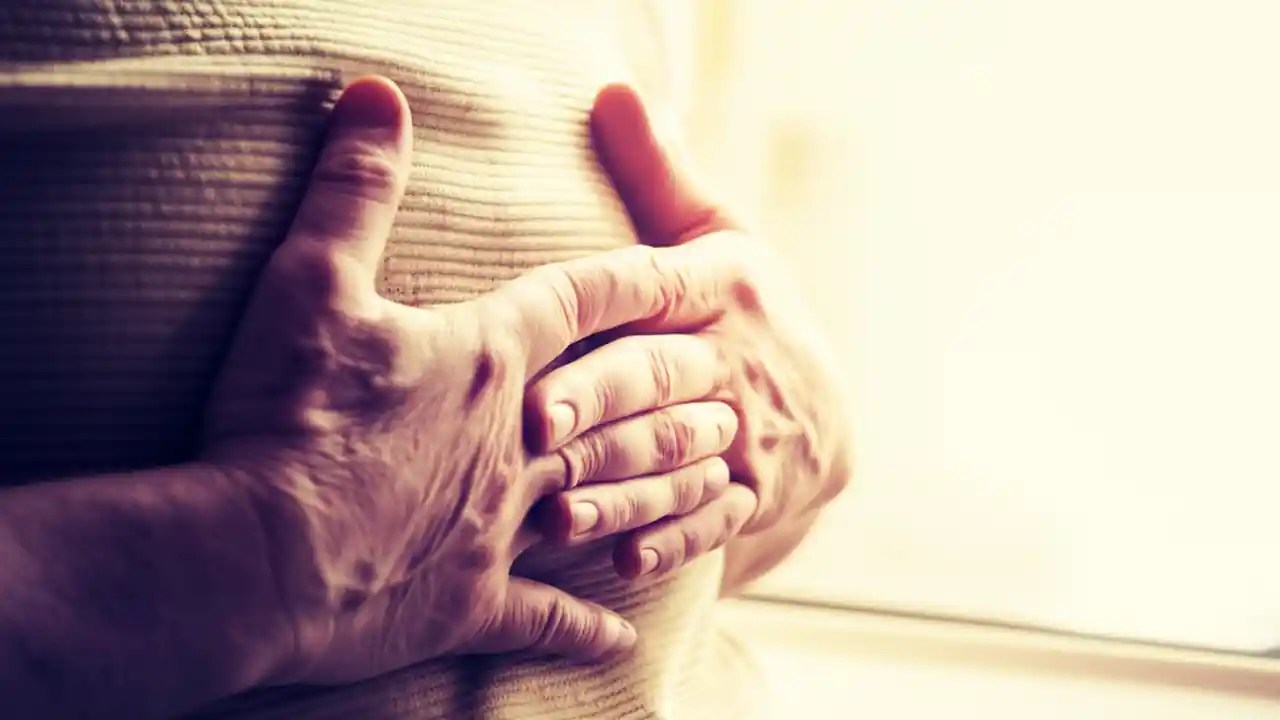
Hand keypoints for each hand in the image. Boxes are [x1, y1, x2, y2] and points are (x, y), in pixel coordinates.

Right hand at [201, 78, 744, 684]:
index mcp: (487, 362)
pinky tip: (623, 632)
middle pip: (622, 408)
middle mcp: (515, 444)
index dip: (640, 280)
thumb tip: (378, 99)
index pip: (584, 303)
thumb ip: (354, 191)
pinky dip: (584, 625)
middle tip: (732, 389)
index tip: (695, 273)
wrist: (258, 557)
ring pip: (609, 499)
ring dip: (667, 486)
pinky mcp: (470, 603)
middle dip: (681, 392)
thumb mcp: (310, 283)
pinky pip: (545, 617)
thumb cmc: (286, 416)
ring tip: (720, 476)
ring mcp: (501, 528)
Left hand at [526, 85, 853, 579]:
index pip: (658, 291)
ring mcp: (751, 434)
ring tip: (558, 508)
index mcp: (720, 290)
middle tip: (537, 425)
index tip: (541, 324)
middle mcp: (737, 361)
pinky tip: (623, 558)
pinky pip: (716, 519)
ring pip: (682, 460)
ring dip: (621, 484)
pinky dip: (673, 539)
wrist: (823, 404)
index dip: (605, 307)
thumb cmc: (744, 311)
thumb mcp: (717, 236)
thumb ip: (658, 173)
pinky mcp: (758, 494)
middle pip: (663, 381)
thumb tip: (611, 90)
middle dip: (603, 403)